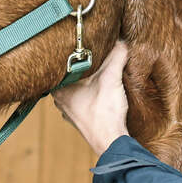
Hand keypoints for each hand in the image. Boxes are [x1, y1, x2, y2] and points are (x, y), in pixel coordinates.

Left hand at [52, 40, 129, 154]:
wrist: (111, 142)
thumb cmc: (105, 113)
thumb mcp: (111, 78)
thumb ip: (116, 56)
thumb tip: (122, 41)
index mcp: (60, 89)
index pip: (61, 63)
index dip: (72, 52)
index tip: (82, 44)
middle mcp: (60, 100)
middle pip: (69, 76)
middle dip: (82, 65)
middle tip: (93, 52)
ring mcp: (70, 111)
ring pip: (76, 88)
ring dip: (87, 80)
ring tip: (99, 68)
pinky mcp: (81, 118)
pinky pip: (83, 99)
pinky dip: (91, 92)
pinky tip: (101, 88)